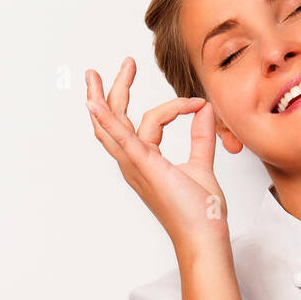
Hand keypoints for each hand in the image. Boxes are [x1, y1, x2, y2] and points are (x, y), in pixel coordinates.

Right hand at [86, 57, 229, 259]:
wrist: (204, 236)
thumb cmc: (201, 213)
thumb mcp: (202, 165)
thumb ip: (201, 137)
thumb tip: (204, 109)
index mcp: (146, 162)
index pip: (151, 122)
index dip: (175, 108)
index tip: (197, 103)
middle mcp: (134, 163)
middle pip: (116, 120)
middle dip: (116, 89)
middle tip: (126, 63)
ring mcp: (135, 165)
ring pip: (111, 125)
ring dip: (104, 97)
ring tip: (96, 73)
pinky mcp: (144, 165)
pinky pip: (120, 137)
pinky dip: (107, 119)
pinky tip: (95, 102)